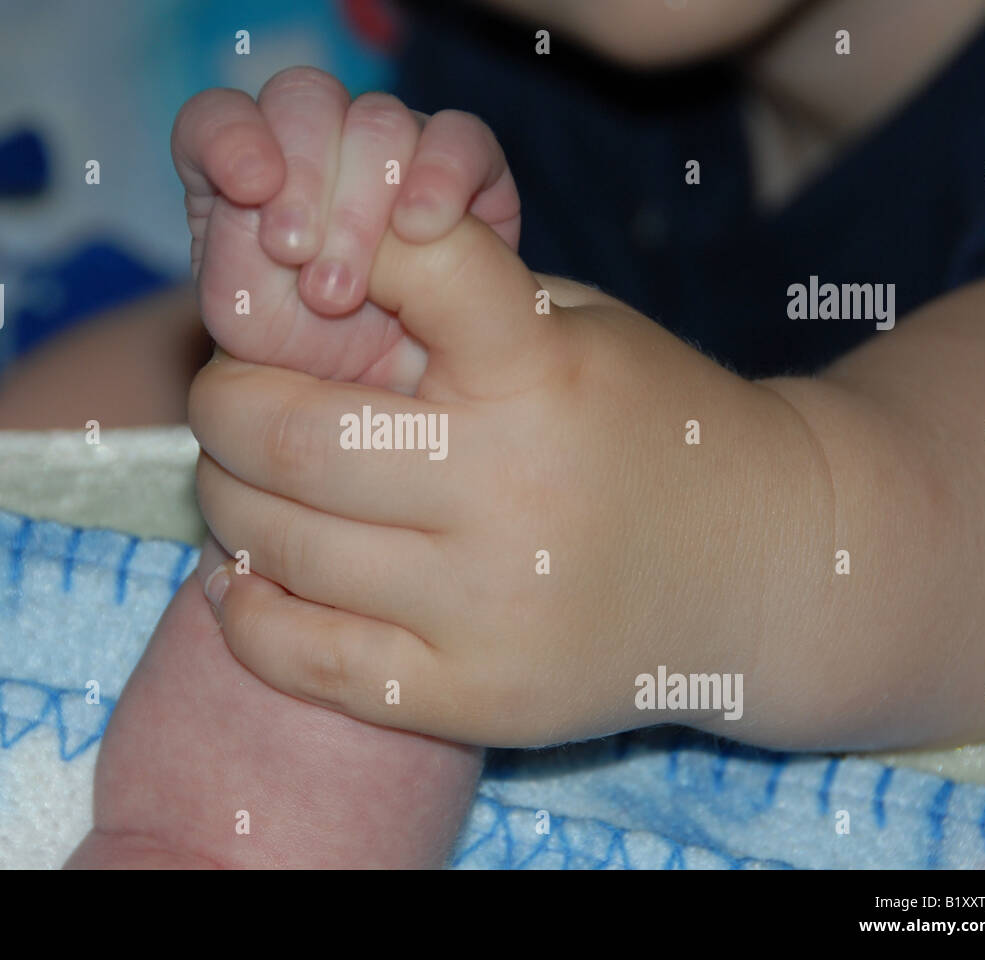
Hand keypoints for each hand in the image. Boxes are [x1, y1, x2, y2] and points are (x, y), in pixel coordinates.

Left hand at [172, 67, 519, 392]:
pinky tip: (422, 229)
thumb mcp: (249, 332)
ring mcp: (395, 154)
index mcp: (250, 179)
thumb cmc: (311, 367)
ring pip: (378, 118)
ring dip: (360, 206)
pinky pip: (460, 136)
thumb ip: (230, 265)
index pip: (219, 117)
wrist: (401, 407)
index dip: (229, 134)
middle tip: (298, 256)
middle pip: (303, 99)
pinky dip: (440, 174)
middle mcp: (321, 152)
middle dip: (302, 174)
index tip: (250, 185)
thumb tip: (253, 199)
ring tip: (345, 291)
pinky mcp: (466, 174)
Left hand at [190, 216, 830, 746]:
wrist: (765, 569)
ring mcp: (491, 605)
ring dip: (226, 498)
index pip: (405, 264)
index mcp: (541, 367)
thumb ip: (449, 307)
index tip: (300, 278)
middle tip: (222, 400)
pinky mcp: (475, 696)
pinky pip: (302, 659)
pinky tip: (247, 576)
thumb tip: (289, 298)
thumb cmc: (647, 428)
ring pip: (277, 543)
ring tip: (237, 481)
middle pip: (283, 430)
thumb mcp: (574, 332)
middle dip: (219, 403)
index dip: (326, 246)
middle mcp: (511, 485)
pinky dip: (244, 611)